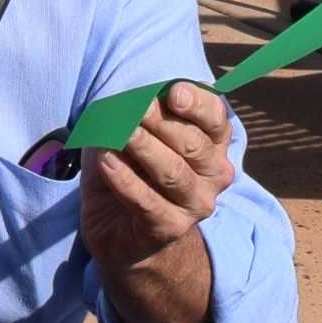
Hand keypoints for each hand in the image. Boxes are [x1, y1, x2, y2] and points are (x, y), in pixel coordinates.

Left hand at [78, 80, 234, 276]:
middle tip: (136, 109)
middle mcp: (213, 174)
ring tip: (121, 133)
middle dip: (163, 123)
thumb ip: (135, 115)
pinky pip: (147, 202)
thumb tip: (123, 100)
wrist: (122, 230)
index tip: (173, 92)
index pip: (215, 119)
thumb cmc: (132, 170)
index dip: (197, 104)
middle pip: (194, 144)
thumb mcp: (132, 136)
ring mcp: (195, 204)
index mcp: (211, 144)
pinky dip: (125, 180)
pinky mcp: (170, 227)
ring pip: (173, 173)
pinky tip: (106, 162)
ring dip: (145, 149)